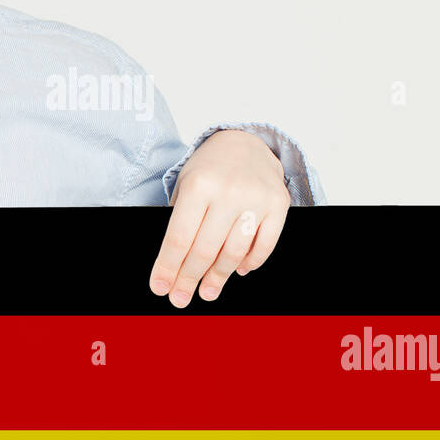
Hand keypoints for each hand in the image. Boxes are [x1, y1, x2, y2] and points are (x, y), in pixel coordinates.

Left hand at [148, 129, 290, 307]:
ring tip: (208, 290)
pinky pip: (264, 245)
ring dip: (218, 277)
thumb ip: (179, 220)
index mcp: (199, 185)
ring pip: (234, 252)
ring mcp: (256, 198)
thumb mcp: (185, 184)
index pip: (179, 238)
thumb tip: (172, 267)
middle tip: (181, 298)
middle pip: (205, 250)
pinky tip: (237, 270)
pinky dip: (250, 262)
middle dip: (189, 279)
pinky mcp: (279, 204)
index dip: (168, 267)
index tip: (160, 288)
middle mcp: (228, 191)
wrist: (245, 141)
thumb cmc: (209, 169)